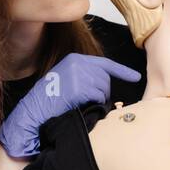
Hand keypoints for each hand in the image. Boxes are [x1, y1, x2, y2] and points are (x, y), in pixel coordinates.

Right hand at [0, 53, 141, 157]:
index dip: (122, 71)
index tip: (135, 77)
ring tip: (81, 102)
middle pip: (106, 78)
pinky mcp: (79, 87)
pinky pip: (98, 96)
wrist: (35, 110)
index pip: (105, 63)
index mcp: (76, 59)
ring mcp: (79, 74)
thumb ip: (86, 76)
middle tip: (88, 100)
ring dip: (98, 99)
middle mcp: (78, 63)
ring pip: (104, 88)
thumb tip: (106, 85)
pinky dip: (94, 103)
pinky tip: (80, 104)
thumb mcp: (68, 80)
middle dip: (103, 92)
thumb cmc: (51, 100)